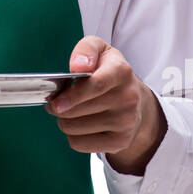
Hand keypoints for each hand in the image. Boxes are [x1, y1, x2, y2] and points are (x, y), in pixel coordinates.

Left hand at [45, 36, 167, 174]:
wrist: (137, 101)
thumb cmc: (109, 72)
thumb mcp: (100, 50)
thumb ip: (86, 50)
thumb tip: (78, 66)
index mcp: (121, 72)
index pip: (96, 85)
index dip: (72, 95)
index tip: (55, 101)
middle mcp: (127, 98)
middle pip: (77, 110)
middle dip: (59, 107)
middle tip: (56, 102)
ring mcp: (126, 122)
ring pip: (74, 128)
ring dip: (64, 120)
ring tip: (70, 111)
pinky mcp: (120, 142)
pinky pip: (79, 144)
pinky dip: (73, 136)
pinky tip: (81, 125)